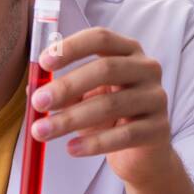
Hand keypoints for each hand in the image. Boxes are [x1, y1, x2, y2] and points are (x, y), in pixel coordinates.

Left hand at [28, 27, 174, 186]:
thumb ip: (62, 91)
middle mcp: (146, 69)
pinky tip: (71, 149)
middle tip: (38, 103)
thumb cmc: (109, 118)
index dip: (71, 47)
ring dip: (71, 119)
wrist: (141, 155)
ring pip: (111, 105)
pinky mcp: (159, 128)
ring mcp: (156, 98)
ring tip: (42, 132)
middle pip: (105, 69)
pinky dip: (94, 143)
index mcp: (127, 51)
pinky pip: (124, 135)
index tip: (43, 63)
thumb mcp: (83, 99)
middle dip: (67, 86)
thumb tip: (34, 90)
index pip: (100, 38)